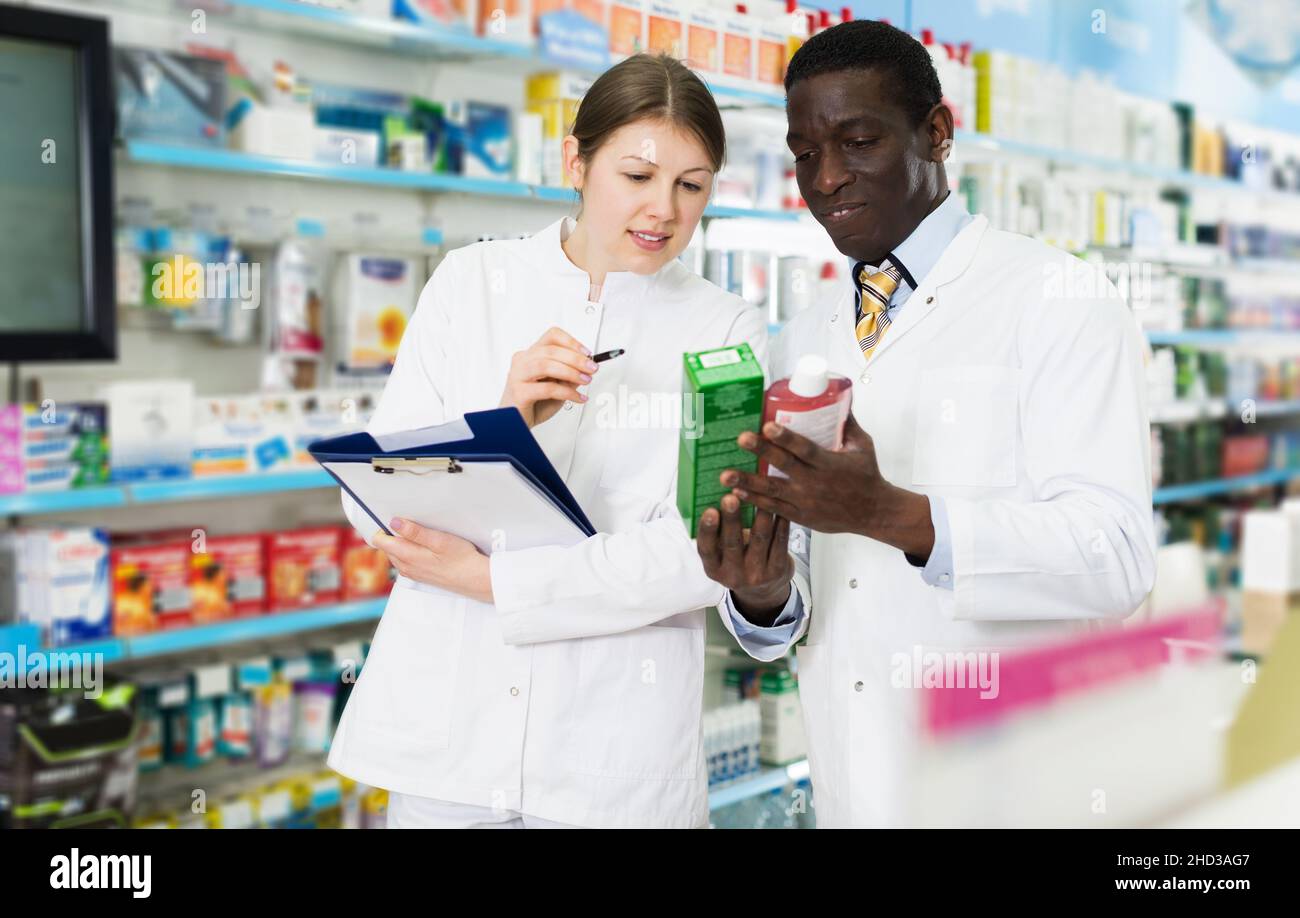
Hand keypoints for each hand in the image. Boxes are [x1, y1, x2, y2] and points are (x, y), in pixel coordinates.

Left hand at [372, 518, 492, 603]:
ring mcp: (411, 573)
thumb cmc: (461, 558)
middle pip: (387, 546)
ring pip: (397, 553)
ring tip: (423, 533)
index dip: (383, 527)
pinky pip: (406, 560)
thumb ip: (415, 532)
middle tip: (413, 522)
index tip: (393, 517)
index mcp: (406, 556)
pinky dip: (411, 550)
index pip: (379, 541)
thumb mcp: (439, 540)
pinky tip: (427, 546)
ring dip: (403, 542)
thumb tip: (394, 522)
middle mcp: (404, 566)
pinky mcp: (420, 575)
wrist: (475, 580)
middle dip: (394, 533)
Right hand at [499, 326, 596, 427]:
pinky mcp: (519, 392)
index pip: (552, 336)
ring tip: (585, 381)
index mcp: (531, 354)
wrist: (516, 423)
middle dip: (576, 359)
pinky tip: (577, 397)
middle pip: (551, 350)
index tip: (588, 354)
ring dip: (571, 372)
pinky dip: (566, 392)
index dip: (572, 342)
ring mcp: (518, 375)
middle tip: (592, 369)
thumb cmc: (534, 403)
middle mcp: (522, 361)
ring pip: (546, 365)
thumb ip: (569, 374)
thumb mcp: (557, 385)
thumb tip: (587, 366)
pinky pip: (547, 388)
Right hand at [696, 494, 793, 625]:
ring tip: (759, 492)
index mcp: (714, 569)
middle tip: (731, 497)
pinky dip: (780, 521)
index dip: (707, 530)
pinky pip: (780, 540)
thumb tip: (718, 497)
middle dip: (732, 518)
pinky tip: (779, 505)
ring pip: (760, 538)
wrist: (763, 591)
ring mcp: (757, 575)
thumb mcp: (722, 555)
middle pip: (733, 543)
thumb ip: (718, 534)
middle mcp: (734, 575)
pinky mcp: (778, 570)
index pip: (707, 550)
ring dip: (760, 513)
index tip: (709, 510)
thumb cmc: (737, 562)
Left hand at [722, 414, 934, 558]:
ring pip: (772, 491)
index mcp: (829, 463)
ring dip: (747, 482)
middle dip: (761, 452)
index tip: (767, 426)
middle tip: (740, 439)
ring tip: (724, 475)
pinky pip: (774, 509)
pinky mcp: (801, 516)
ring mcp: (806, 502)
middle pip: (783, 466)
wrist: (874, 512)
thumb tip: (840, 396)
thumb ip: (847, 423)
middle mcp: (815, 483)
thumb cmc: (867, 475)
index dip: (786, 438)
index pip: (805, 449)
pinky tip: (736, 493)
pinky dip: (755, 501)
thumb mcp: (862, 446)